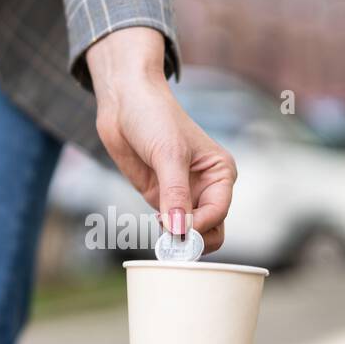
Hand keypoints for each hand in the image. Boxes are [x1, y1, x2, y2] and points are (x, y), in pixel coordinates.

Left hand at [86, 27, 234, 250]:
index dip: (200, 225)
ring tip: (162, 231)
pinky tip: (155, 223)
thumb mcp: (168, 154)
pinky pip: (171, 227)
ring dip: (180, 238)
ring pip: (193, 232)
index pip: (219, 211)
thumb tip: (179, 230)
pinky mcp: (162, 199)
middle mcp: (207, 186)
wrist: (124, 103)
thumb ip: (175, 194)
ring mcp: (184, 195)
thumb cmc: (154, 117)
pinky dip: (166, 233)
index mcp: (220, 172)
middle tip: (173, 240)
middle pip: (212, 228)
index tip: (179, 229)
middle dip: (195, 238)